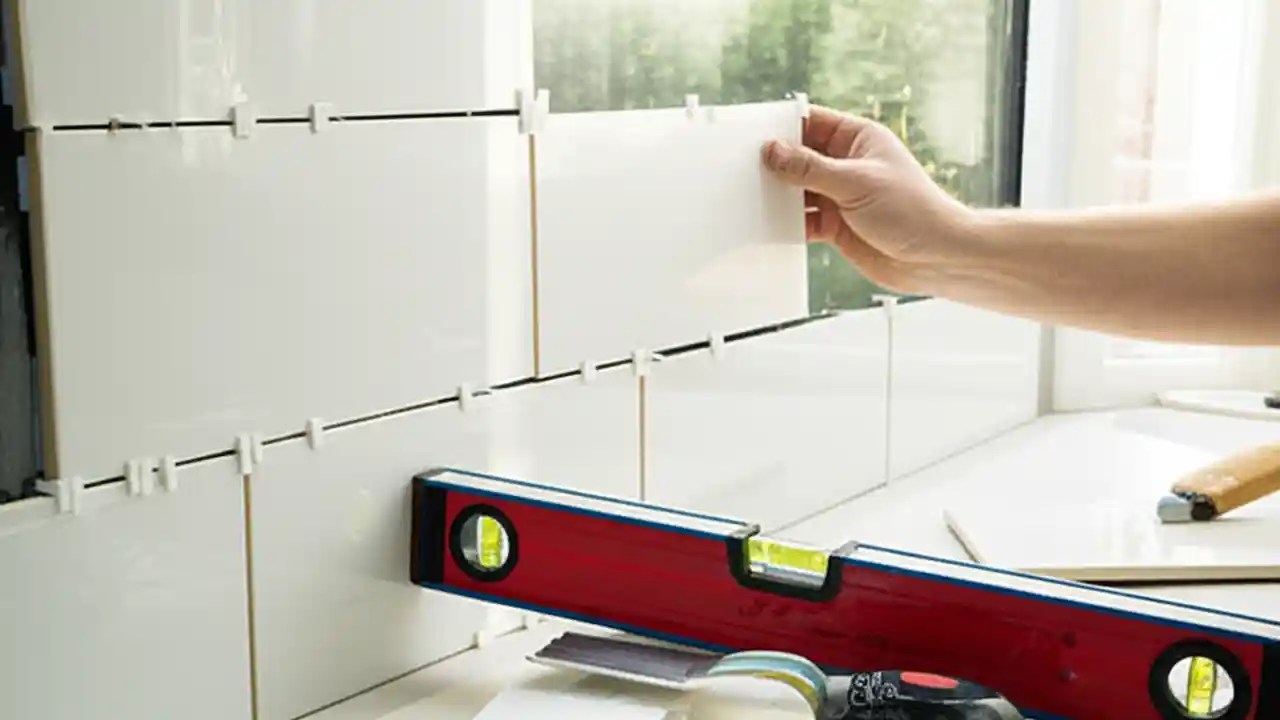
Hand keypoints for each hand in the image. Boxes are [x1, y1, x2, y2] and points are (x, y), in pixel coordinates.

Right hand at [761, 106, 982, 292]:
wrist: (935, 258)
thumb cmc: (911, 210)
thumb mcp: (855, 182)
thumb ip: (809, 169)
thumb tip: (772, 151)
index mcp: (857, 138)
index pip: (811, 122)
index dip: (783, 127)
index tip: (752, 135)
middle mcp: (846, 164)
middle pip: (799, 157)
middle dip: (774, 164)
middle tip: (742, 170)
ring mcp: (839, 196)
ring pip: (797, 191)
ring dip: (778, 197)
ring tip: (751, 200)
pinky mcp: (835, 226)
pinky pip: (802, 220)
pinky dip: (786, 224)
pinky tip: (769, 227)